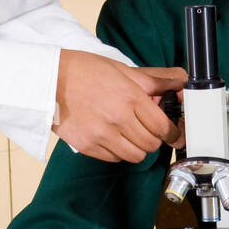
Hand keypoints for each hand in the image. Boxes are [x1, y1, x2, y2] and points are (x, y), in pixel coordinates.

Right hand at [53, 50, 185, 162]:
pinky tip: (111, 136)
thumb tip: (179, 84)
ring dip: (136, 147)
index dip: (171, 132)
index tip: (171, 133)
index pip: (162, 127)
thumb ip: (153, 81)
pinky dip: (117, 151)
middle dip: (153, 138)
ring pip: (134, 156)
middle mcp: (118, 118)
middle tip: (146, 129)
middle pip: (150, 144)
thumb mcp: (122, 70)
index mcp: (130, 97)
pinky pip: (114, 158)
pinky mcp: (87, 146)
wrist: (48, 80)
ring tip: (128, 134)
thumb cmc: (84, 70)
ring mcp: (101, 135)